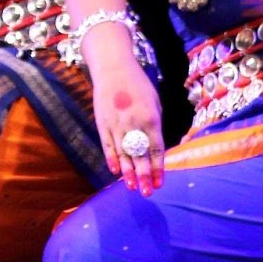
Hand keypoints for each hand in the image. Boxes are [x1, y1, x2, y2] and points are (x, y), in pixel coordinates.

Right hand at [93, 62, 165, 195]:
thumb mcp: (154, 103)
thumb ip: (155, 126)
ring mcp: (116, 125)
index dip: (158, 168)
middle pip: (140, 155)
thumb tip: (155, 148)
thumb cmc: (138, 86)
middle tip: (147, 193)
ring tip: (132, 188)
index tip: (160, 183)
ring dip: (128, 172)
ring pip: (123, 154)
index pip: (156, 149)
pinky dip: (111, 159)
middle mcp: (134, 124)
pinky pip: (107, 146)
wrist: (114, 68)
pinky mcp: (103, 123)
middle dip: (144, 175)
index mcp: (151, 119)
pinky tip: (115, 172)